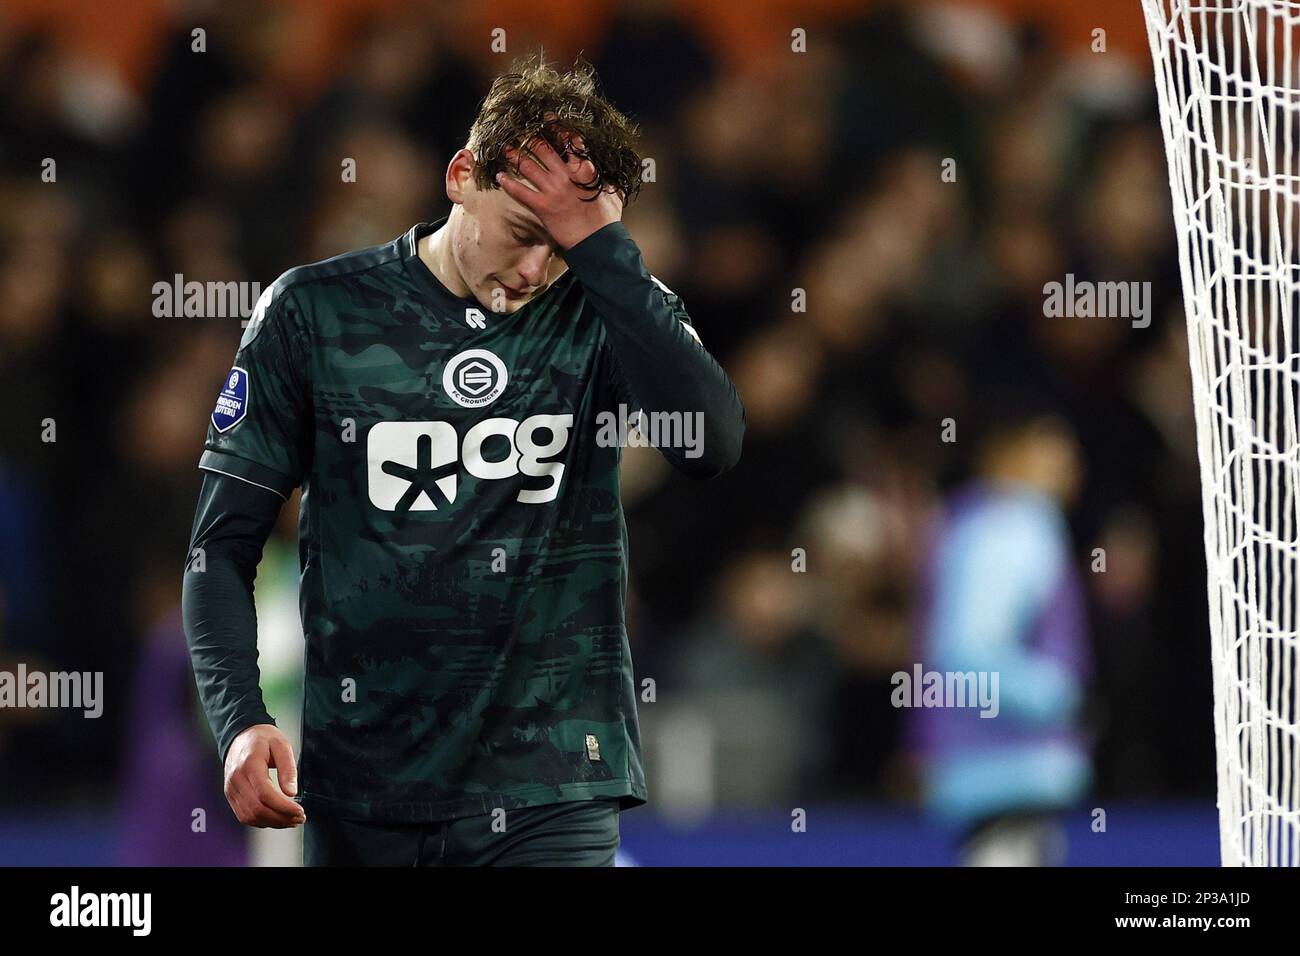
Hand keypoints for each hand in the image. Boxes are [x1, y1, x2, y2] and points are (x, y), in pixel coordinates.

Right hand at [224, 723, 305, 827]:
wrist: (241, 736)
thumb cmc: (262, 739)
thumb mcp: (281, 745)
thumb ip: (288, 768)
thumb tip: (291, 792)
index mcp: (249, 765)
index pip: (265, 794)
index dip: (284, 807)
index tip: (300, 811)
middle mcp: (236, 780)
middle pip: (257, 809)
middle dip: (280, 818)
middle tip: (299, 818)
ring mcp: (231, 789)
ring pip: (249, 816)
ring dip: (272, 823)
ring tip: (291, 821)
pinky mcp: (231, 795)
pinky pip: (244, 815)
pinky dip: (261, 821)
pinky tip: (276, 818)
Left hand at [494, 133, 623, 250]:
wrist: (598, 241)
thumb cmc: (607, 218)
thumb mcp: (612, 192)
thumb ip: (606, 179)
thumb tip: (607, 173)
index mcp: (583, 169)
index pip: (570, 141)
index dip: (558, 127)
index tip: (549, 118)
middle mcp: (564, 176)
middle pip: (543, 149)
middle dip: (531, 139)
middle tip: (521, 131)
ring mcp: (551, 190)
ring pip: (528, 167)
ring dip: (515, 156)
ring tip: (506, 148)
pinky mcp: (542, 206)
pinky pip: (521, 192)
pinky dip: (509, 183)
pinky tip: (500, 176)